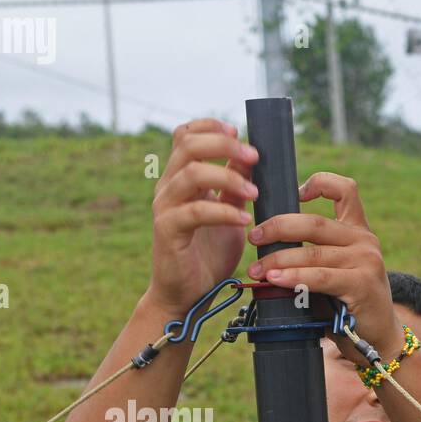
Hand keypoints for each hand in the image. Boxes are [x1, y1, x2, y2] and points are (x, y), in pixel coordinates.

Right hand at [148, 118, 256, 315]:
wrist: (188, 295)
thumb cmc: (208, 254)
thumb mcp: (229, 214)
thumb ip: (235, 187)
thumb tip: (249, 156)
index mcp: (181, 179)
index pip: (184, 136)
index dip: (209, 126)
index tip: (238, 130)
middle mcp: (169, 188)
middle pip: (188, 146)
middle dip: (223, 144)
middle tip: (254, 156)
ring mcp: (166, 208)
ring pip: (191, 174)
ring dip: (228, 177)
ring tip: (254, 193)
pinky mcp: (168, 231)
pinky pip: (195, 212)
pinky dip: (223, 212)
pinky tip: (245, 220)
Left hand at [246, 171, 401, 356]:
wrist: (379, 340)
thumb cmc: (348, 307)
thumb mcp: (334, 271)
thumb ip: (313, 254)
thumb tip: (266, 247)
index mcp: (358, 231)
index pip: (344, 190)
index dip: (319, 183)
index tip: (295, 193)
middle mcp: (364, 241)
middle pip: (313, 222)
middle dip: (277, 227)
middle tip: (254, 237)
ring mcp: (366, 261)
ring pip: (312, 251)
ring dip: (278, 260)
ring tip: (256, 270)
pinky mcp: (362, 283)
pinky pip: (320, 276)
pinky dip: (294, 277)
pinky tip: (275, 281)